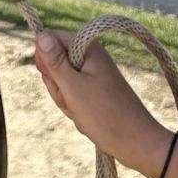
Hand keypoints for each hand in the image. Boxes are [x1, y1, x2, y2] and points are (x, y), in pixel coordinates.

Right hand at [34, 30, 171, 177]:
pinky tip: (86, 118)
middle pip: (54, 62)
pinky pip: (72, 93)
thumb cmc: (105, 116)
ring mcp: (93, 73)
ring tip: (81, 111)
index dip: (46, 62)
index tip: (59, 81)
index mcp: (87, 48)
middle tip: (73, 100)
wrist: (137, 143)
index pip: (50, 40)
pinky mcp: (95, 88)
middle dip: (57, 86)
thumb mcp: (73, 88)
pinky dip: (74, 107)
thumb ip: (54, 62)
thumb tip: (40, 34)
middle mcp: (90, 56)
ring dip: (65, 100)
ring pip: (61, 81)